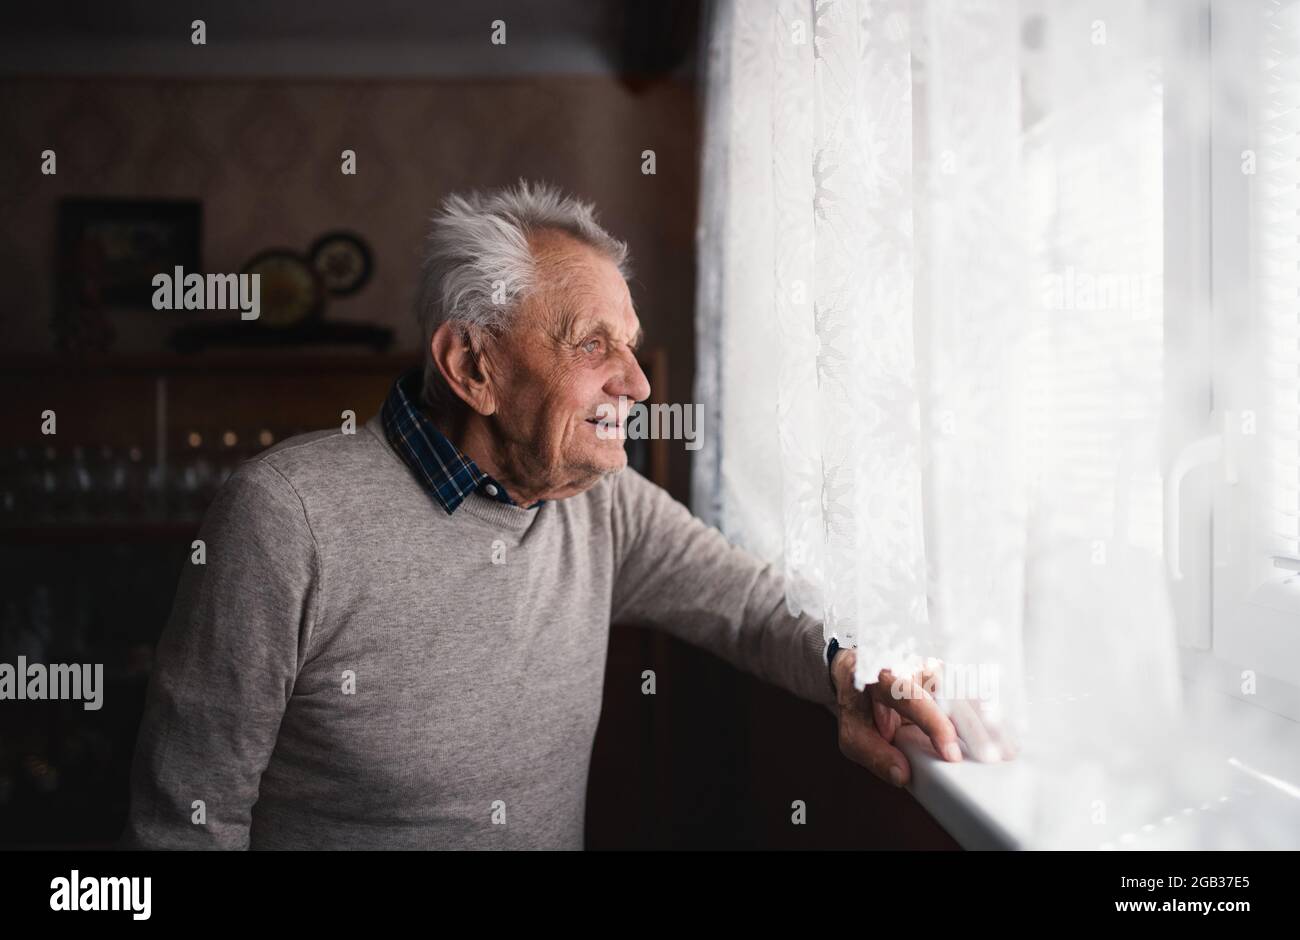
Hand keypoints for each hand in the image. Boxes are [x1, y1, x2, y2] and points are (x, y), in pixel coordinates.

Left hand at [830, 648, 1015, 787]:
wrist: (858, 670)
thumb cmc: (857, 704)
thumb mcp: (852, 733)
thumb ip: (873, 753)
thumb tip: (902, 775)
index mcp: (883, 676)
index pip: (913, 698)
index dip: (935, 726)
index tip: (951, 755)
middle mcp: (912, 666)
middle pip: (950, 695)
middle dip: (973, 728)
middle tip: (991, 760)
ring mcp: (934, 668)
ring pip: (967, 692)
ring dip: (989, 721)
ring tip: (1007, 751)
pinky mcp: (949, 675)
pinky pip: (973, 693)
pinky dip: (991, 714)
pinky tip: (1006, 736)